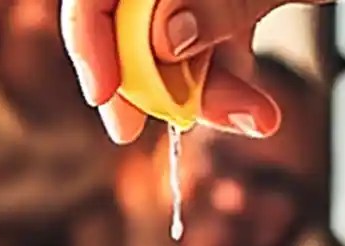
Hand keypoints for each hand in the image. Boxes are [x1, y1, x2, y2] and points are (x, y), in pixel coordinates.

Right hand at [61, 0, 315, 142]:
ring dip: (202, 91)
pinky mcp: (231, 1)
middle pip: (127, 24)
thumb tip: (161, 40)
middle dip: (151, 83)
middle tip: (169, 133)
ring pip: (171, 43)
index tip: (109, 101)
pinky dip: (227, 80)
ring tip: (255, 119)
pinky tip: (255, 109)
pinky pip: (208, 45)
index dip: (89, 41)